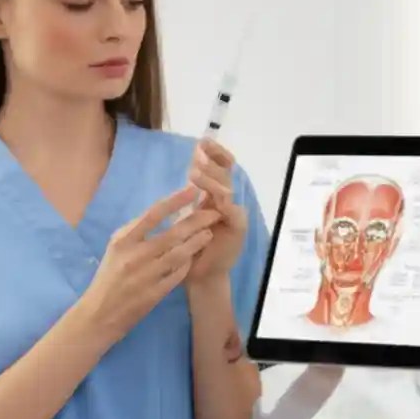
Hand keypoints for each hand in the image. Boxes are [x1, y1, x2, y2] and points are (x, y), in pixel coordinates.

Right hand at [79, 185, 222, 342]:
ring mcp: (145, 276)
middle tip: (213, 212)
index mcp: (122, 241)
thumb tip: (160, 211)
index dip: (175, 201)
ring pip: (179, 254)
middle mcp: (134, 256)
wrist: (99, 314)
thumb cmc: (108, 277)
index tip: (192, 190)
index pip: (153, 214)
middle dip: (196, 220)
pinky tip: (196, 256)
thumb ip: (135, 231)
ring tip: (209, 233)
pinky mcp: (154, 294)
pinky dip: (188, 264)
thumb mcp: (115, 249)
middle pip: (172, 233)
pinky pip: (177, 275)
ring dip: (197, 242)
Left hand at [184, 138, 247, 285]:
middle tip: (199, 152)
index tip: (201, 142)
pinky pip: (232, 210)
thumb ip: (185, 199)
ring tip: (196, 170)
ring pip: (226, 188)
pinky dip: (223, 201)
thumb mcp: (184, 218)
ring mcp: (233, 212)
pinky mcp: (238, 227)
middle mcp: (225, 200)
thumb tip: (182, 173)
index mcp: (213, 194)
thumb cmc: (190, 247)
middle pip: (225, 172)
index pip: (219, 166)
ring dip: (212, 178)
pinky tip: (215, 196)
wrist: (201, 276)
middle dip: (212, 160)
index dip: (214, 153)